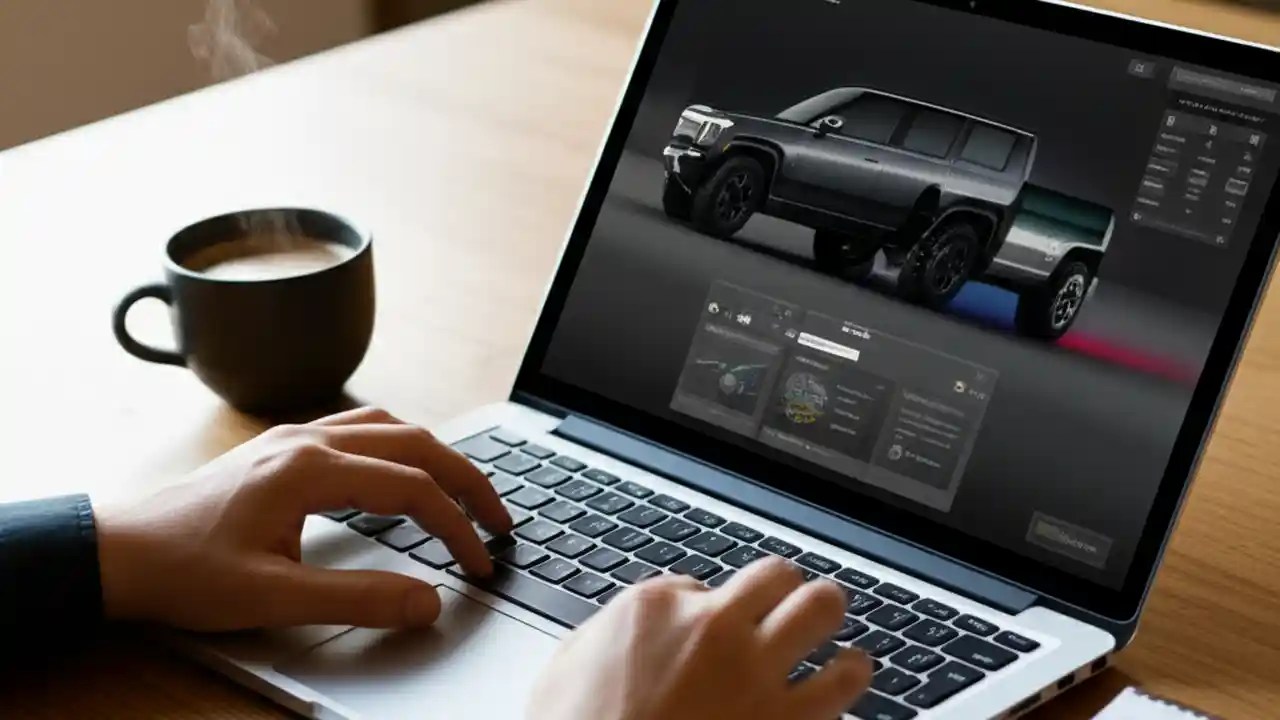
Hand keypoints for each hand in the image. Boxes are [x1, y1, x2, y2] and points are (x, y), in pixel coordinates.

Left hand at [95, 407, 510, 630]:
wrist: (118, 553)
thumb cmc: (184, 573)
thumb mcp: (274, 599)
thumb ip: (358, 600)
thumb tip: (428, 600)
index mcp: (310, 468)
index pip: (412, 486)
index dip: (456, 526)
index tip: (479, 562)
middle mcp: (307, 440)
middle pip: (414, 441)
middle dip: (466, 479)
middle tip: (500, 519)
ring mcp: (293, 438)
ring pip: (390, 427)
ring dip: (436, 456)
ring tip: (464, 491)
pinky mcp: (281, 449)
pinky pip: (360, 430)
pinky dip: (400, 448)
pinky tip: (401, 471)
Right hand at [529, 557, 872, 719]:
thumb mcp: (564, 671)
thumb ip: (603, 637)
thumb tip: (628, 632)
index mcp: (654, 609)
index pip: (699, 586)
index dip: (706, 610)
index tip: (705, 631)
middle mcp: (712, 628)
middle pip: (775, 576)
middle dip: (784, 590)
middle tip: (787, 607)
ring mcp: (755, 673)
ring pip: (821, 608)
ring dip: (825, 618)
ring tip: (827, 631)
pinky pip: (843, 683)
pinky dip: (848, 676)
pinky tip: (845, 678)